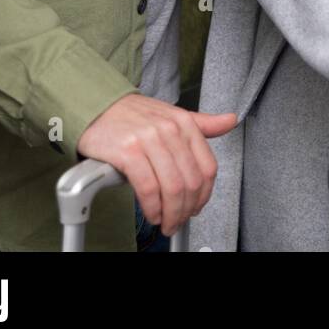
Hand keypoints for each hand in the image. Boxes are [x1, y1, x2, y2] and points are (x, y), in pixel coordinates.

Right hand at [76, 94, 237, 235]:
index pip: (208, 167)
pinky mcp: (128, 151)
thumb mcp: (172, 116)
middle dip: (186, 209)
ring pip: (172, 187)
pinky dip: (152, 207)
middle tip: (178, 221)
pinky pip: (148, 188)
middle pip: (191, 181)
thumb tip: (230, 120)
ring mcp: (149, 140)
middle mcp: (170, 130)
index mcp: (185, 123)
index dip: (204, 195)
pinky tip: (151, 213)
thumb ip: (203, 123)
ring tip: (165, 222)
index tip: (196, 207)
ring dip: (171, 213)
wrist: (98, 106)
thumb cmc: (134, 115)